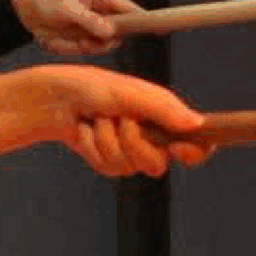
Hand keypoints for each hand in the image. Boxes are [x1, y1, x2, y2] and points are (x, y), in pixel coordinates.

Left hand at [12, 0, 142, 57]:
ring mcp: (92, 28)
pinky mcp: (82, 40)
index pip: (130, 10)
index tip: (153, 29)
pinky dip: (71, 49)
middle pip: (119, 34)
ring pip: (102, 46)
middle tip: (84, 41)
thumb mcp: (68, 11)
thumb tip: (111, 33)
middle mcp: (102, 14)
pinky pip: (84, 51)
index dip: (142, 20)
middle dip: (103, 42)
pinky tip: (61, 41)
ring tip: (73, 40)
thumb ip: (90, 21)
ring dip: (86, 47)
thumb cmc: (47, 4)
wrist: (26, 15)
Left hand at [24, 64, 211, 176]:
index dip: (194, 154)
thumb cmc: (96, 88)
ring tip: (98, 118)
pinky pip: (106, 167)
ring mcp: (130, 152)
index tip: (177, 148)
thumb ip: (163, 109)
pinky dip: (92, 146)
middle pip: (156, 164)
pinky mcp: (108, 161)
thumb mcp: (131, 94)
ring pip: (126, 167)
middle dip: (133, 142)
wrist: (57, 99)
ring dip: (106, 140)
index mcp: (168, 118)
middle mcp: (153, 137)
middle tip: (121, 118)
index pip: (198, 145)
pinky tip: (86, 129)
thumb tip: (196, 124)